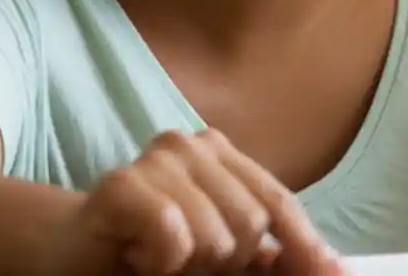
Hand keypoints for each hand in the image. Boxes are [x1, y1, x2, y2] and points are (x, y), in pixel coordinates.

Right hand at [40, 128, 344, 274]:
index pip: (278, 202)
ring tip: (158, 259)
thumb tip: (337, 269)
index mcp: (222, 154)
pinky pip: (175, 235)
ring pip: (217, 236)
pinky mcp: (122, 183)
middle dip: (227, 263)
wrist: (70, 260)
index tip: (332, 275)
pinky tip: (138, 255)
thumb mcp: (223, 255)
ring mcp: (157, 159)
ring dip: (190, 267)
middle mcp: (192, 144)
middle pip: (253, 223)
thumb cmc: (150, 256)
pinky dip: (162, 262)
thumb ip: (274, 258)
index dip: (304, 245)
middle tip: (185, 263)